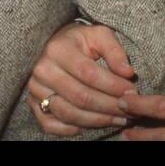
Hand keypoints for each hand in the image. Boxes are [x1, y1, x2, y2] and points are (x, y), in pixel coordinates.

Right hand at [25, 21, 137, 135]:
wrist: (53, 45)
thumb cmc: (80, 41)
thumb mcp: (99, 35)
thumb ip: (115, 51)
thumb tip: (127, 73)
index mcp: (58, 49)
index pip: (88, 73)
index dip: (112, 86)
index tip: (131, 91)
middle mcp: (42, 70)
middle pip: (80, 97)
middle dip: (109, 106)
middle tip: (129, 110)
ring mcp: (35, 89)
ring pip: (69, 113)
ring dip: (98, 120)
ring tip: (119, 119)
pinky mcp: (32, 104)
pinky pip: (51, 125)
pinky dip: (73, 130)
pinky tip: (93, 124)